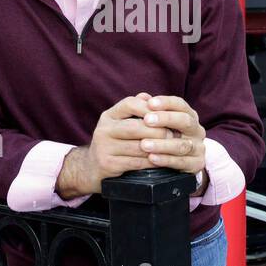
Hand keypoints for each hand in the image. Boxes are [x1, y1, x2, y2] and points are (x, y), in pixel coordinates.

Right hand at [56, 95, 171, 198]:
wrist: (92, 168)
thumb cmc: (114, 142)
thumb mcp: (120, 123)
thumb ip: (135, 110)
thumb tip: (148, 97)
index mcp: (109, 116)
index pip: (130, 104)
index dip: (149, 108)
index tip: (165, 114)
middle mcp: (104, 130)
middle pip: (135, 127)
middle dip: (158, 131)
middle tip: (173, 134)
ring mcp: (104, 148)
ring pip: (138, 146)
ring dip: (158, 147)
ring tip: (171, 147)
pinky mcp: (108, 164)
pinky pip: (136, 162)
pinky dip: (152, 162)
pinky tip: (162, 160)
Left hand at [138, 94, 206, 175]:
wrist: (178, 164)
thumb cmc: (165, 138)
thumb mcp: (160, 124)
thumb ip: (151, 111)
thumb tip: (142, 97)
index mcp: (189, 116)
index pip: (180, 104)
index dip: (166, 103)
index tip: (150, 103)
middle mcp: (197, 130)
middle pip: (185, 121)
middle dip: (165, 119)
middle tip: (147, 120)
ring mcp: (199, 148)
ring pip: (182, 144)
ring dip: (162, 144)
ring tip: (144, 144)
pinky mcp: (197, 164)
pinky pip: (181, 162)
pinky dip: (166, 160)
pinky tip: (151, 158)